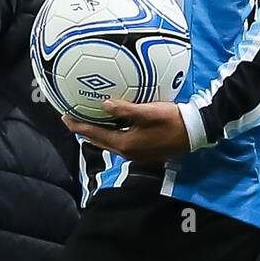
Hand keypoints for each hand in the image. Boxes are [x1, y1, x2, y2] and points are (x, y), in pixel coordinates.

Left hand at [62, 100, 190, 160]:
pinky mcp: (145, 153)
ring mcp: (137, 155)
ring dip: (97, 134)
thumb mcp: (148, 111)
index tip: (64, 117)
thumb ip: (125, 109)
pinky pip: (120, 144)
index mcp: (125, 144)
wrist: (195, 132)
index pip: (94, 135)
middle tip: (72, 119)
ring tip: (88, 123)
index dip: (78, 126)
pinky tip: (112, 127)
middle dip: (84, 131)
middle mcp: (128, 153)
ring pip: (110, 144)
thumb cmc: (171, 119)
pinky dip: (110, 136)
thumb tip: (103, 105)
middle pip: (99, 142)